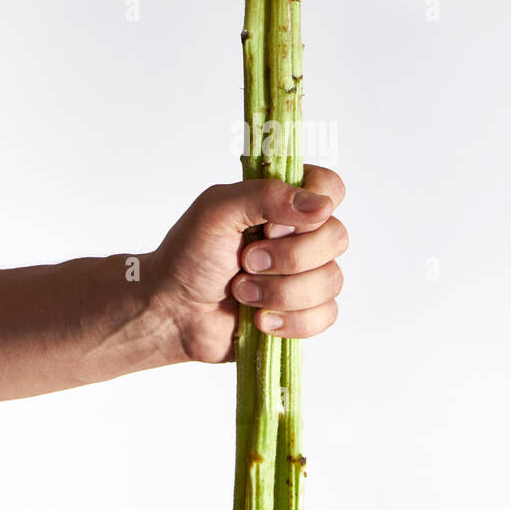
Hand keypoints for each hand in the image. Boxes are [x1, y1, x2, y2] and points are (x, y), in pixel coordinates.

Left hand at [148, 166, 346, 363]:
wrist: (173, 312)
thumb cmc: (188, 256)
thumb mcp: (217, 210)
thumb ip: (266, 196)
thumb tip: (321, 207)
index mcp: (283, 202)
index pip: (330, 188)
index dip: (311, 209)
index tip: (272, 225)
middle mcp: (301, 236)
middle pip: (337, 237)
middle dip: (288, 258)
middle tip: (245, 262)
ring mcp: (305, 275)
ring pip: (331, 280)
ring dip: (280, 292)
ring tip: (241, 293)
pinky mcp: (304, 312)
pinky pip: (325, 315)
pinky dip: (290, 320)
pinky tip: (260, 320)